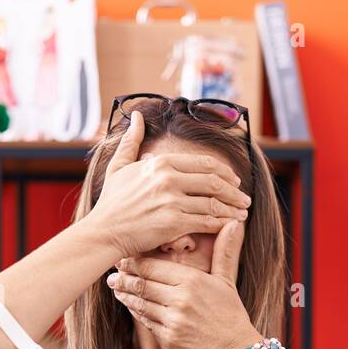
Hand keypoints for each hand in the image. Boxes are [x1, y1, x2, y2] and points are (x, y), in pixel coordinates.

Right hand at [84, 111, 251, 258]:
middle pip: (214, 181)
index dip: (224, 171)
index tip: (234, 179)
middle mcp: (168, 178)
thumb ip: (132, 141)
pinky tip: (231, 226)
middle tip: (244, 197)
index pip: (203, 163)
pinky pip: (207, 221)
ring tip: (243, 213)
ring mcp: (172, 201)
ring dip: (233, 208)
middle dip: (234, 190)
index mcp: (161, 163)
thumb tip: (137, 116)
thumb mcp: (119, 166)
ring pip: (214, 202)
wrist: (102, 232)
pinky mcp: (173, 223)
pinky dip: (223, 223)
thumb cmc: (110, 203)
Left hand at [107, 220, 262, 348]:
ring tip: (115, 287)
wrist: (236, 348)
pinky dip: (135, 312)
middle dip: (124, 278)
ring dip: (125, 295)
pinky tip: (129, 305)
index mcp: (192, 280)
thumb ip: (224, 251)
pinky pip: (146, 321)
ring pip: (140, 303)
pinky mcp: (168, 338)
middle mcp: (180, 299)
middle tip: (112, 273)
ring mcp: (172, 320)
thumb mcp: (228, 280)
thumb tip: (233, 223)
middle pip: (142, 284)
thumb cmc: (231, 312)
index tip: (123, 258)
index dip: (134, 262)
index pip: (153, 267)